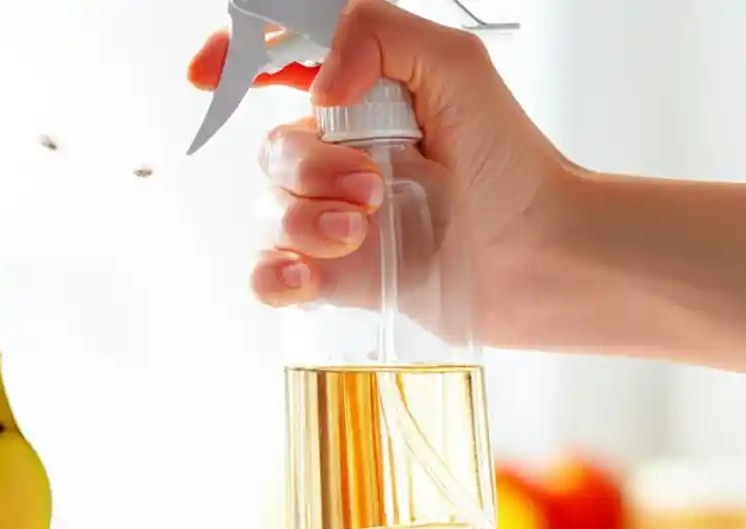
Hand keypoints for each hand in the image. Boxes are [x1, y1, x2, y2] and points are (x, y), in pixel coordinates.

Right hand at [188, 0, 577, 347]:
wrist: (537, 254)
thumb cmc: (507, 160)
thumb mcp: (455, 66)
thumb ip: (378, 34)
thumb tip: (314, 80)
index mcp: (357, 95)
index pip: (274, 64)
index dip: (233, 61)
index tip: (208, 75)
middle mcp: (335, 154)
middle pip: (273, 148)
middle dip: (313, 167)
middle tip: (373, 187)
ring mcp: (328, 216)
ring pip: (269, 212)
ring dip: (306, 222)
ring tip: (363, 232)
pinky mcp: (331, 275)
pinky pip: (265, 274)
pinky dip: (273, 274)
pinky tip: (306, 277)